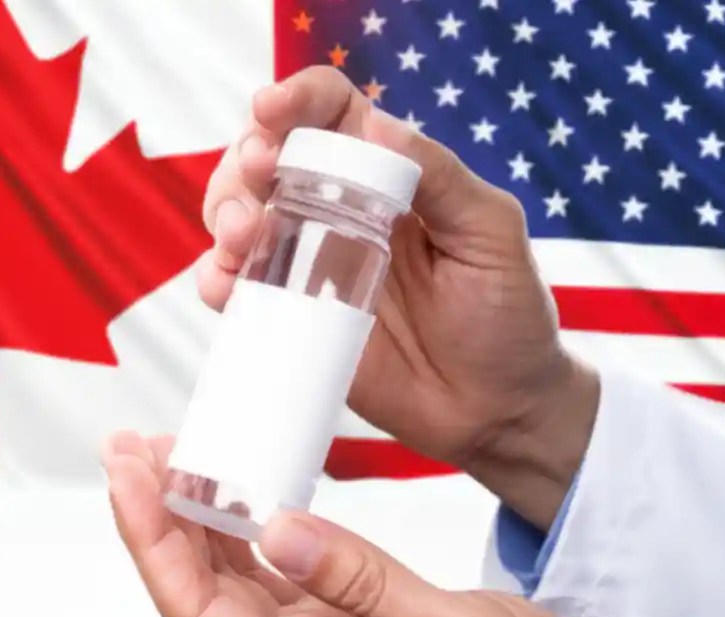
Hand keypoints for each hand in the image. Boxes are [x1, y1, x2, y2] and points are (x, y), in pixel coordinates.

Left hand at [104, 432, 627, 616]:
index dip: (151, 540)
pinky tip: (236, 491)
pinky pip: (271, 574)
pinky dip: (243, 527)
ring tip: (171, 456)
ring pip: (229, 580)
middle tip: (133, 448)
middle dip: (155, 517)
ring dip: (192, 518)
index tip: (129, 474)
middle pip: (198, 591)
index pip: (196, 610)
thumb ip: (367, 584)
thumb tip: (280, 531)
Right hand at [198, 67, 598, 528]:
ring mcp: (309, 267)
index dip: (295, 100)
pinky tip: (225, 285)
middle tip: (257, 177)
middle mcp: (338, 212)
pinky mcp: (293, 320)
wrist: (497, 409)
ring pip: (241, 218)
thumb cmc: (506, 314)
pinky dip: (217, 280)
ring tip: (242, 238)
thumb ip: (440, 179)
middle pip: (267, 160)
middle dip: (244, 160)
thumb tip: (377, 122)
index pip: (330, 115)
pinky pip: (239, 291)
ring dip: (225, 213)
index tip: (272, 110)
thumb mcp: (490, 233)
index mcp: (387, 176)